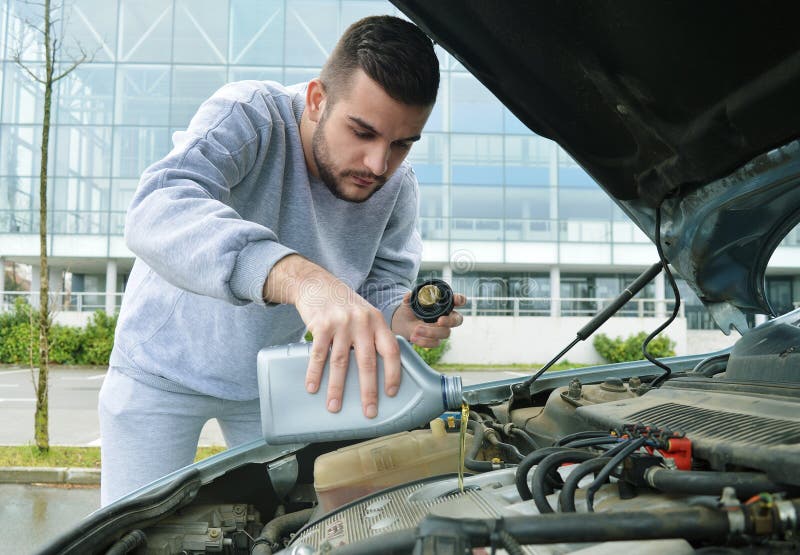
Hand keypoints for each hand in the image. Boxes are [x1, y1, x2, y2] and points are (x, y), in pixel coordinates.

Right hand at [264, 255, 399, 418]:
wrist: (318, 284)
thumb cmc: (345, 306)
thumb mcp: (366, 315)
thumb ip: (373, 337)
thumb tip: (380, 372)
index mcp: (378, 322)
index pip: (391, 351)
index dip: (393, 373)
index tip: (391, 393)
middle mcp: (362, 322)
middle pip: (367, 362)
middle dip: (368, 390)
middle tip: (368, 412)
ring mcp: (341, 323)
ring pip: (340, 362)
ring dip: (336, 388)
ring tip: (334, 407)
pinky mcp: (321, 324)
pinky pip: (318, 354)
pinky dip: (314, 373)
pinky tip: (312, 387)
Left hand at [392, 291, 466, 347]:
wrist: (403, 322)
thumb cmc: (411, 309)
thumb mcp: (410, 300)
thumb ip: (411, 297)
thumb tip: (409, 295)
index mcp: (444, 304)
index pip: (458, 300)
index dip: (460, 300)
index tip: (457, 301)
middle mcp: (447, 316)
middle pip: (457, 320)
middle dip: (450, 321)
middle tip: (440, 321)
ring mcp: (442, 329)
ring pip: (445, 333)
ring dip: (431, 332)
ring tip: (416, 329)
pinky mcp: (435, 339)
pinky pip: (435, 343)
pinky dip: (424, 341)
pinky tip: (414, 337)